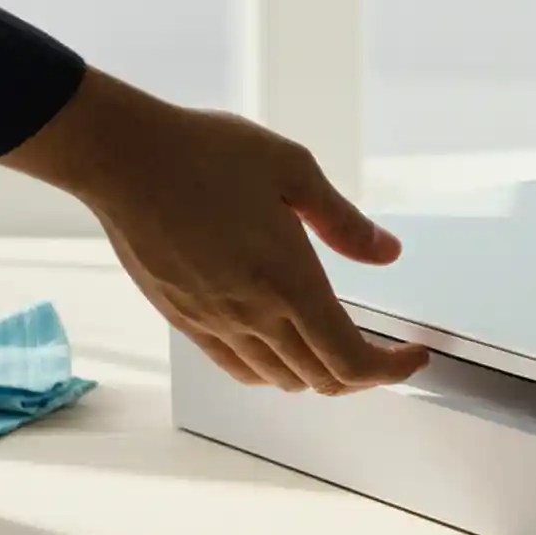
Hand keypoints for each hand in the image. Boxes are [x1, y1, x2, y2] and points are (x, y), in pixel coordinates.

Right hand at [0, 68, 428, 393]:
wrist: (122, 157)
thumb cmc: (206, 153)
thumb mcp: (294, 170)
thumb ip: (345, 222)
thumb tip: (389, 253)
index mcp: (289, 281)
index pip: (351, 360)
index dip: (392, 370)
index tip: (414, 356)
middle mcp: (253, 314)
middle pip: (322, 379)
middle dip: (365, 375)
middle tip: (385, 351)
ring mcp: (215, 323)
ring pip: (281, 380)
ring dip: (320, 375)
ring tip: (339, 347)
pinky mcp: (185, 320)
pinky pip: (239, 369)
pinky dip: (274, 372)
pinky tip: (283, 348)